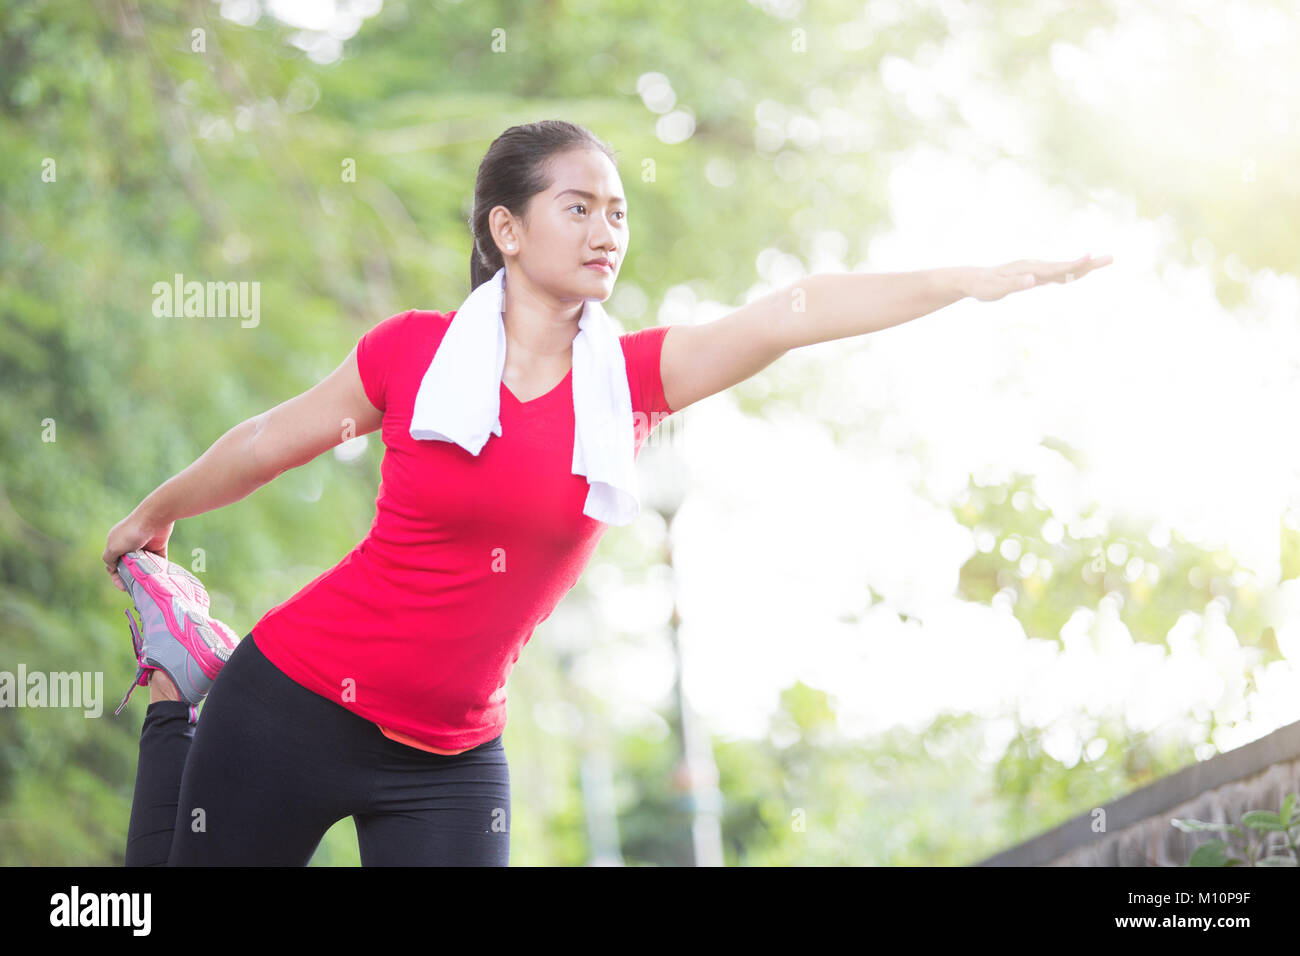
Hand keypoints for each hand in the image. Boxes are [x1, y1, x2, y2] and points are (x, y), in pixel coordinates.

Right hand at [103, 511, 173, 591]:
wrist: (155, 517)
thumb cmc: (132, 532)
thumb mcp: (114, 547)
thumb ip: (109, 559)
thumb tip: (112, 568)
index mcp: (115, 543)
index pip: (113, 564)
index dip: (116, 577)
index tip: (124, 587)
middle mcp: (128, 544)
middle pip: (128, 565)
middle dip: (131, 577)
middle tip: (136, 587)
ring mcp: (144, 545)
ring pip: (143, 564)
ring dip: (144, 573)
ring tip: (146, 584)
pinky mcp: (158, 546)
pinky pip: (158, 561)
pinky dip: (158, 568)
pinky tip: (158, 578)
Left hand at [965, 253, 1113, 301]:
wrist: (973, 280)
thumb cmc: (983, 286)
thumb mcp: (996, 289)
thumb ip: (1015, 284)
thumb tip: (1033, 280)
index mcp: (1030, 269)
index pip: (1057, 268)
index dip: (1075, 264)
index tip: (1090, 257)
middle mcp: (1035, 266)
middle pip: (1067, 266)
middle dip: (1089, 263)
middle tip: (1112, 257)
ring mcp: (1035, 270)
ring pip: (1064, 269)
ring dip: (1084, 267)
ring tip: (1103, 261)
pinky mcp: (1033, 275)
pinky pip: (1056, 274)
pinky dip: (1071, 273)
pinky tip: (1078, 275)